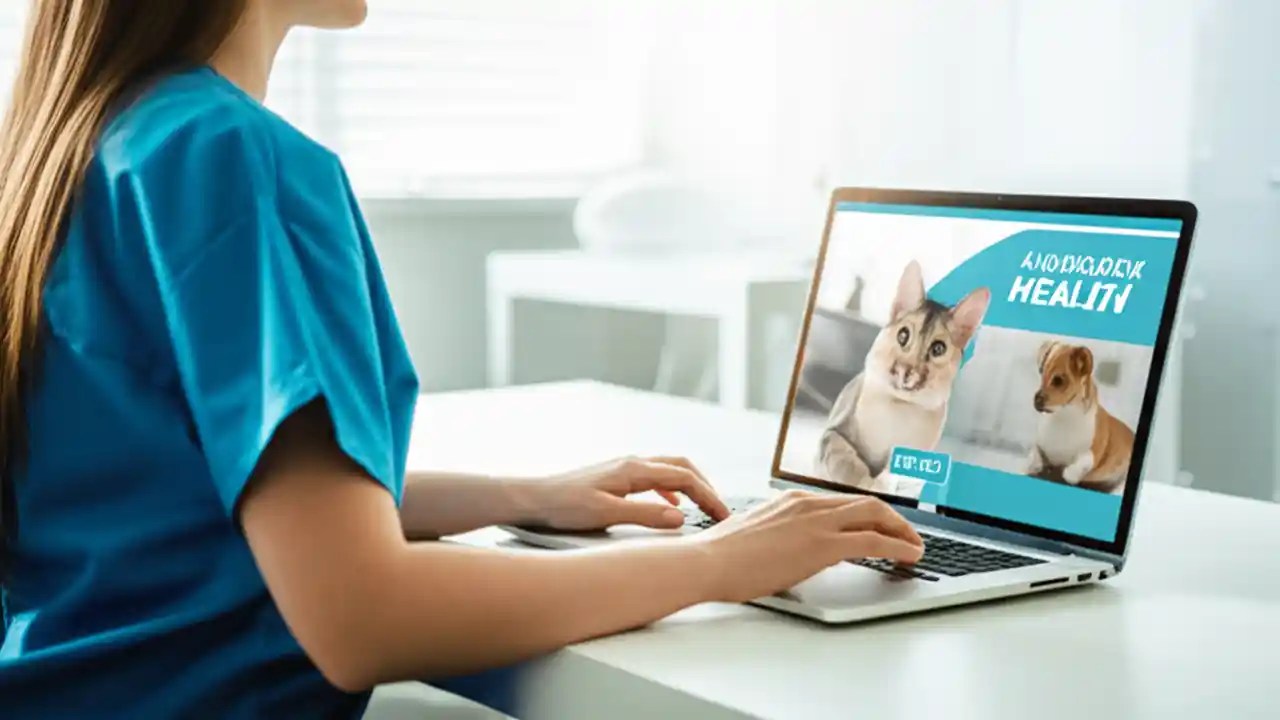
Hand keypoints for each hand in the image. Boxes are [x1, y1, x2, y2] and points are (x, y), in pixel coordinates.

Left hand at [520, 456, 729, 531]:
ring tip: (703, 509)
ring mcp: (624, 468)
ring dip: (690, 487)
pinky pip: (654, 478)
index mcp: (634, 469)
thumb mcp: (607, 514)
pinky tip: (670, 507)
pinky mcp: (616, 477)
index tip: (723, 516)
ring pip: (669, 471)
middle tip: (720, 511)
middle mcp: (632, 463)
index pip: (685, 478)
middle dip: (705, 488)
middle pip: (682, 467)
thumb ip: (646, 516)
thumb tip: (681, 519)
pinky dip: (671, 490)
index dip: (709, 497)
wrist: (533, 498)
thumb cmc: (564, 506)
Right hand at [689, 490, 923, 602]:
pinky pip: (873, 540)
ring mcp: (816, 522)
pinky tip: (910, 556)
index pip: (842, 502)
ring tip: (915, 548)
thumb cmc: (721, 556)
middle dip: (894, 519)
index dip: (869, 515)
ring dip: (901, 531)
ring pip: (875, 515)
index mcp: (792, 501)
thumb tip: (789, 549)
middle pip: (866, 503)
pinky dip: (898, 546)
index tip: (882, 526)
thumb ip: (779, 536)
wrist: (707, 561)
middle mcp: (807, 504)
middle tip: (908, 537)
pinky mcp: (822, 544)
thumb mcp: (756, 536)